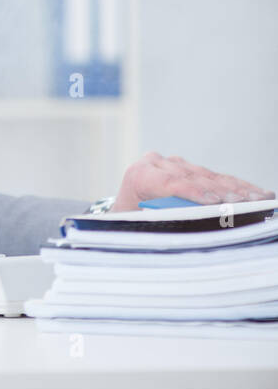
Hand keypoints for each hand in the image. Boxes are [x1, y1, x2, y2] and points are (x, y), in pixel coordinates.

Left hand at [111, 152, 274, 210]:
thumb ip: (162, 221)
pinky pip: (215, 177)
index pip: (169, 182)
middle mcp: (155, 163)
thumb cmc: (132, 223)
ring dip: (238, 189)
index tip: (216, 202)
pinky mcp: (187, 166)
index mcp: (139, 175)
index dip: (194, 192)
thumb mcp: (140, 226)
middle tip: (248, 203)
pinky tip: (259, 193)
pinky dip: (238, 187)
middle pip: (194, 178)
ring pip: (209, 176)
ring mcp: (172, 162)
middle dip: (222, 192)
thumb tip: (193, 225)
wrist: (126, 211)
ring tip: (262, 199)